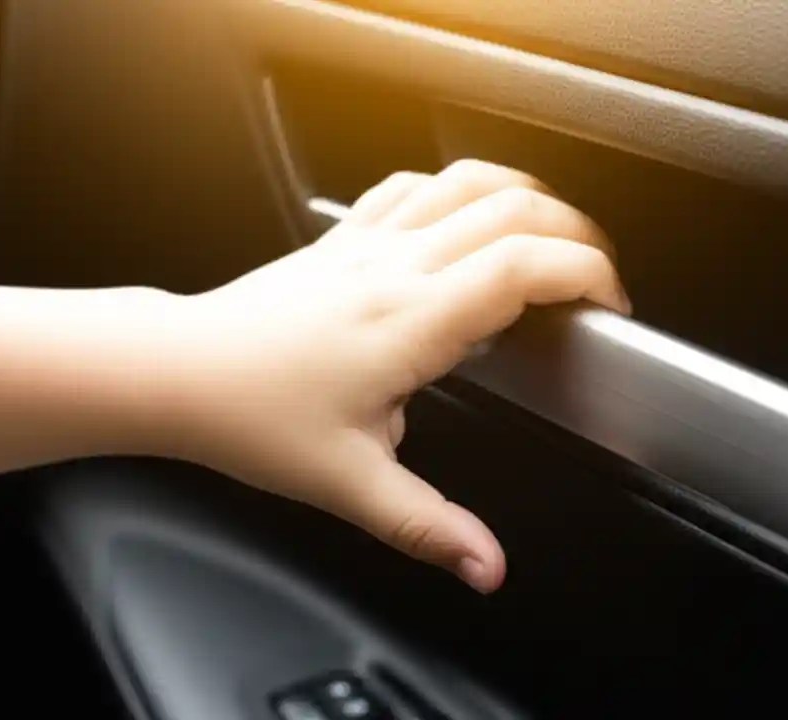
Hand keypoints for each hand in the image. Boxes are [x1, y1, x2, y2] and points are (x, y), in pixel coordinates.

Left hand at [167, 160, 629, 592]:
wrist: (177, 371)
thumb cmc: (250, 417)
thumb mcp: (349, 485)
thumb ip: (428, 527)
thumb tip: (486, 565)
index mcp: (411, 322)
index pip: (525, 264)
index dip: (587, 273)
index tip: (610, 305)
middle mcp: (397, 268)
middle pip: (516, 208)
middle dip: (579, 235)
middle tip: (598, 279)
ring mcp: (372, 243)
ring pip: (470, 180)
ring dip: (529, 196)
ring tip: (557, 236)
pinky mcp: (347, 238)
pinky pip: (417, 185)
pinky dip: (462, 188)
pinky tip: (471, 215)